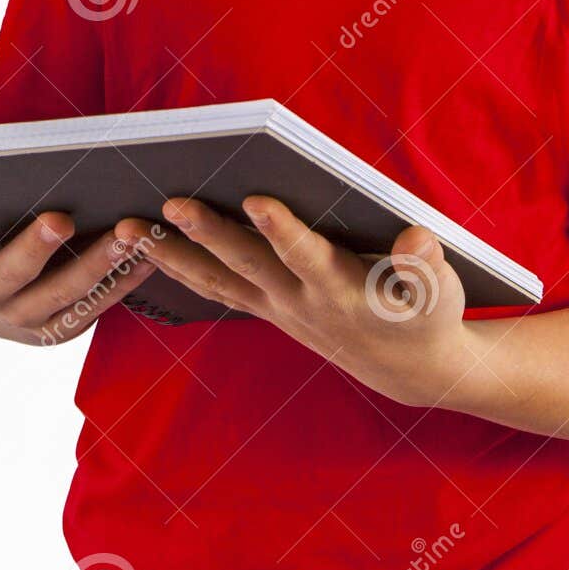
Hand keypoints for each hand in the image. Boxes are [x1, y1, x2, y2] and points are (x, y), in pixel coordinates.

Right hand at [0, 205, 156, 346]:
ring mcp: (22, 318)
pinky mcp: (57, 330)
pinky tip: (144, 259)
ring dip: (95, 264)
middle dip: (35, 248)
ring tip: (124, 237)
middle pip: (9, 274)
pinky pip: (91, 309)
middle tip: (60, 220)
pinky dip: (120, 284)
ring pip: (60, 293)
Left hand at [114, 196, 476, 409]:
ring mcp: (277, 307)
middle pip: (245, 264)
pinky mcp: (265, 307)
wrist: (410, 369)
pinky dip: (177, 267)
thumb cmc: (429, 315)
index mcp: (343, 290)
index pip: (307, 257)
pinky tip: (143, 245)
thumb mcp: (442, 292)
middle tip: (170, 203)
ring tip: (127, 229)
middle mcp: (300, 301)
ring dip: (170, 255)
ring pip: (215, 279)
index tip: (258, 200)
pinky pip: (214, 287)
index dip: (283, 231)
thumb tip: (416, 239)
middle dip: (207, 234)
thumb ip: (427, 264)